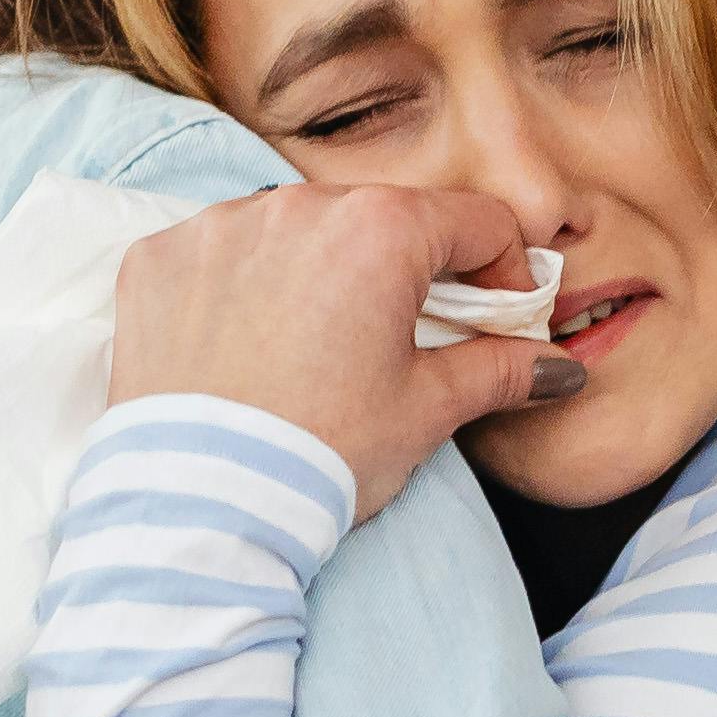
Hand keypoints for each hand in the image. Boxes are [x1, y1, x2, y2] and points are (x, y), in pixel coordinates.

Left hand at [111, 184, 584, 517]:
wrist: (198, 510)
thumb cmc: (321, 456)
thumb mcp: (425, 412)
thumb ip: (500, 371)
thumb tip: (558, 368)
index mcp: (379, 231)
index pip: (473, 221)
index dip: (503, 268)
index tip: (498, 312)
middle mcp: (295, 206)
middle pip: (381, 219)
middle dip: (406, 271)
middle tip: (405, 339)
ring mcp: (217, 228)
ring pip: (296, 229)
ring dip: (318, 270)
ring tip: (316, 348)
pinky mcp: (158, 259)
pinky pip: (218, 252)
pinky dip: (240, 285)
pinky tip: (248, 346)